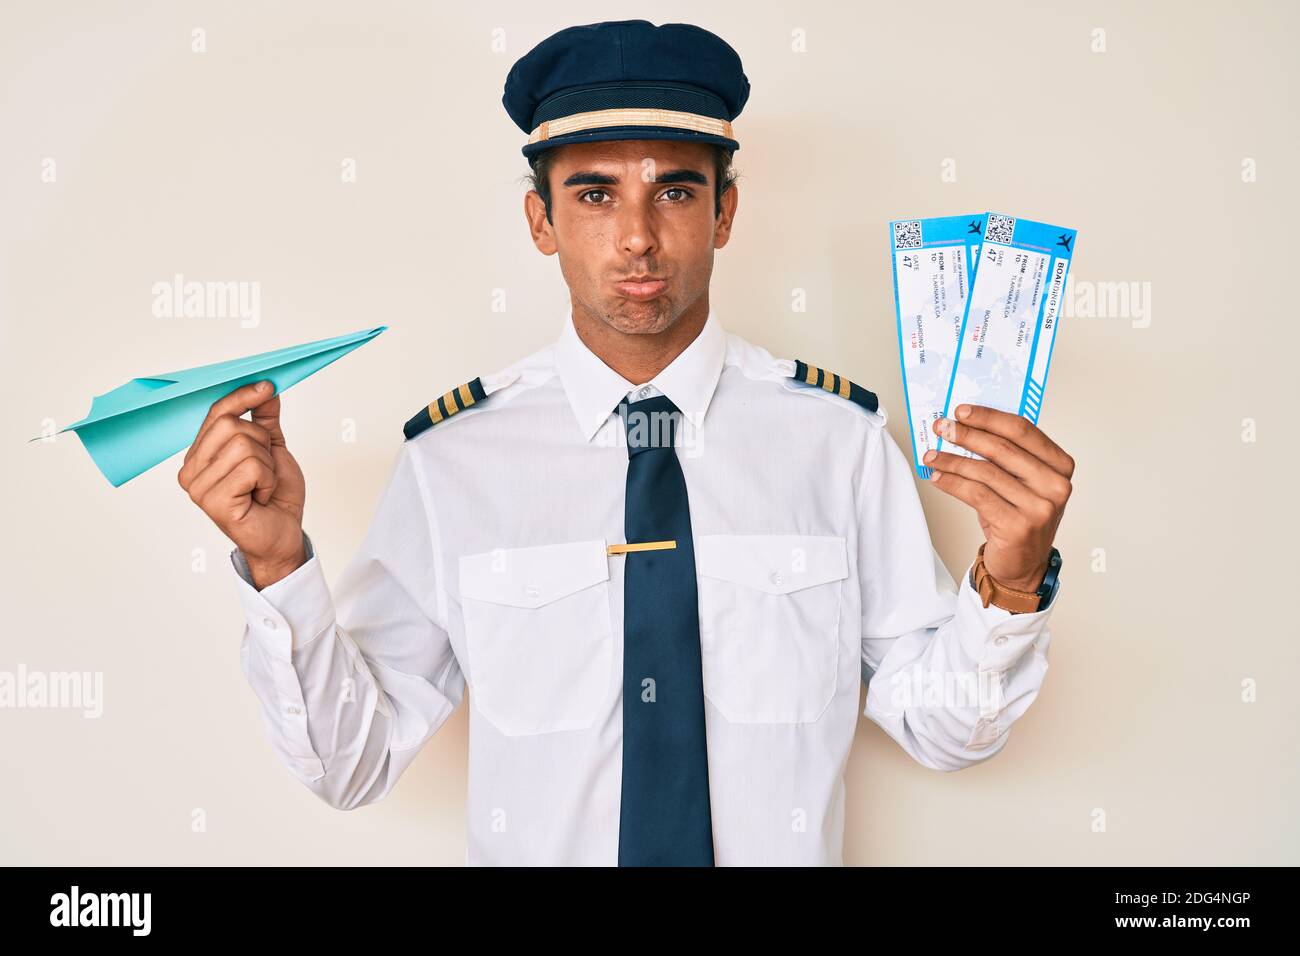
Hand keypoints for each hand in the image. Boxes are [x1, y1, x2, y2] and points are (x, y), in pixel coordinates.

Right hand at [177, 380, 306, 588]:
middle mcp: (190, 470)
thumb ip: (265, 419)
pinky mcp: (212, 501)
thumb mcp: (272, 450)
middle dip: (262, 442)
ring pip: (244, 445)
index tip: (267, 385)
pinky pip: (250, 468)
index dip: (242, 396)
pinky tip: (261, 497)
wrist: (283, 536)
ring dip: (267, 466)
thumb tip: (265, 386)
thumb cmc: (274, 498)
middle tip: (266, 468)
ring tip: (262, 486)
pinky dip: (267, 480)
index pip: (217, 413)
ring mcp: (198, 487)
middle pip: (231, 425)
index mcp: (200, 455)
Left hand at [923, 405, 1073, 591]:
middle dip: (966, 435)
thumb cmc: (1019, 516)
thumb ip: (1006, 455)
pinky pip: (976, 495)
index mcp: (1060, 465)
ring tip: (932, 455)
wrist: (1024, 563)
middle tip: (941, 428)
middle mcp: (1056, 485)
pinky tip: (938, 477)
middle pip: (1002, 449)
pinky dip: (952, 483)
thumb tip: (965, 425)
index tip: (961, 411)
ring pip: (985, 472)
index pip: (1022, 430)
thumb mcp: (1021, 482)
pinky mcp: (1018, 525)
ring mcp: (1039, 507)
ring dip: (952, 460)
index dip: (989, 417)